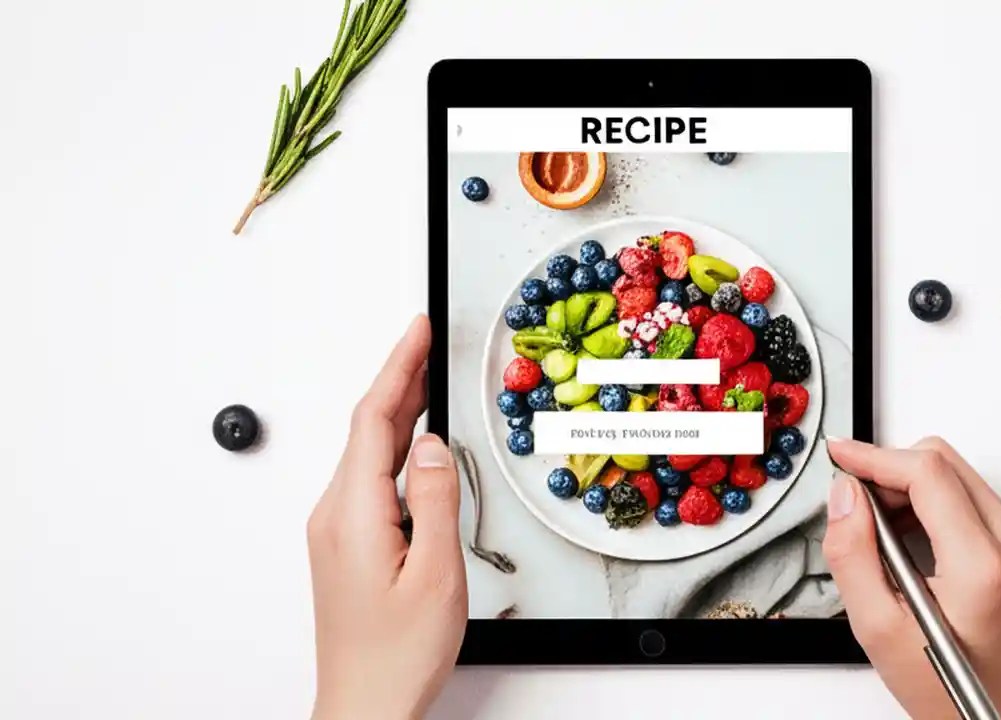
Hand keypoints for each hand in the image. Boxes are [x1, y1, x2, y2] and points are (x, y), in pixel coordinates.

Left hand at [307, 315, 465, 719]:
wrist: (363, 705)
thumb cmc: (396, 654)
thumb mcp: (436, 574)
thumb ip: (437, 501)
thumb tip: (436, 445)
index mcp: (354, 514)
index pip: (374, 420)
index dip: (398, 367)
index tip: (417, 330)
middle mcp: (335, 515)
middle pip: (366, 428)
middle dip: (399, 378)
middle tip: (427, 341)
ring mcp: (335, 529)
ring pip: (367, 451)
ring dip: (397, 412)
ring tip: (428, 380)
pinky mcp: (344, 542)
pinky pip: (368, 477)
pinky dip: (393, 447)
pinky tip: (415, 445)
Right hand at [823, 437, 1000, 719]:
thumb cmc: (951, 691)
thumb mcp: (879, 629)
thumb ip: (853, 555)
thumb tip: (844, 498)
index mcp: (983, 565)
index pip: (927, 474)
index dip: (874, 456)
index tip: (841, 455)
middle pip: (944, 463)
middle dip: (890, 468)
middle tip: (855, 500)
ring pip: (958, 474)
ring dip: (910, 485)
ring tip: (880, 530)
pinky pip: (972, 497)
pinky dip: (933, 502)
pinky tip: (908, 538)